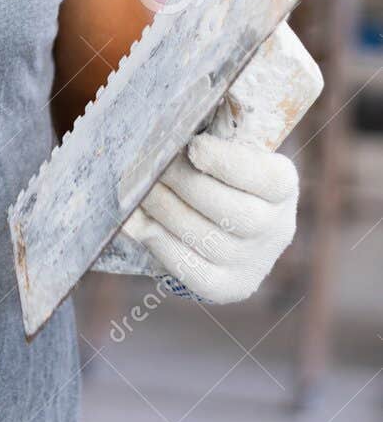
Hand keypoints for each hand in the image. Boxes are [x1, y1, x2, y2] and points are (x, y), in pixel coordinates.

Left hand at [120, 132, 297, 303]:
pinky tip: (137, 222)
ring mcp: (255, 261)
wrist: (227, 224)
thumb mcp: (229, 149)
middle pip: (230, 210)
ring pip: (206, 239)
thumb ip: (209, 142)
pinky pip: (192, 270)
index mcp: (283, 186)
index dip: (227, 163)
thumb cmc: (219, 172)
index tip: (194, 146)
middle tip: (153, 165)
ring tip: (141, 190)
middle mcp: (277, 227)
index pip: (266, 178)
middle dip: (184, 184)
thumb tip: (168, 135)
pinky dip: (160, 244)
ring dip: (165, 211)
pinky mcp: (228, 286)